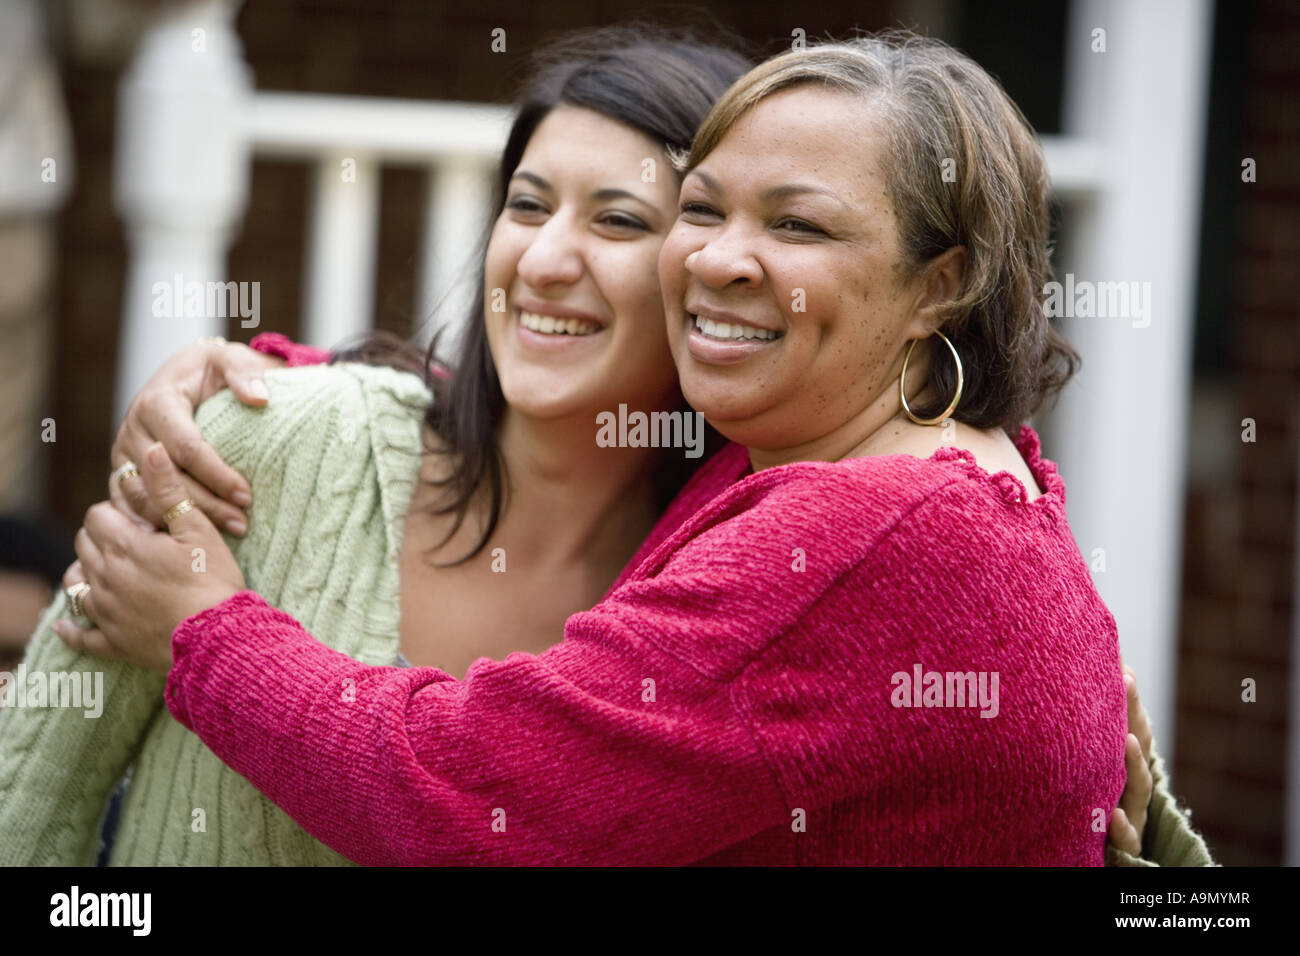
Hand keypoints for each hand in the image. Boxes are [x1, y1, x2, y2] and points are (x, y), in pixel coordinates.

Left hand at [53, 443, 246, 675]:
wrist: (218, 638)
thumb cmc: (213, 581)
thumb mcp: (198, 529)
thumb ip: (169, 490)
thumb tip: (151, 450)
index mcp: (124, 546)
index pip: (97, 516)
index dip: (115, 512)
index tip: (139, 518)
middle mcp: (106, 577)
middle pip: (84, 546)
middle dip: (102, 539)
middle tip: (132, 541)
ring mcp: (106, 612)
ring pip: (76, 584)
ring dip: (86, 573)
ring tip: (106, 572)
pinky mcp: (112, 642)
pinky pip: (79, 635)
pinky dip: (71, 628)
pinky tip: (65, 624)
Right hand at [111, 339, 283, 535]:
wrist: (184, 376)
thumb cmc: (212, 370)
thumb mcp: (229, 359)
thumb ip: (244, 371)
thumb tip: (259, 397)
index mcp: (157, 403)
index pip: (186, 448)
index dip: (218, 475)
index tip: (248, 495)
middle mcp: (133, 430)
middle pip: (165, 481)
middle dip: (205, 506)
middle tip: (242, 524)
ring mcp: (123, 454)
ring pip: (144, 499)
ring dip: (180, 521)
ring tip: (223, 537)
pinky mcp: (121, 473)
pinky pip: (130, 507)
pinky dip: (153, 526)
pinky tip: (183, 541)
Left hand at [1108, 661, 1153, 855]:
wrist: (1110, 843)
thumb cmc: (1098, 791)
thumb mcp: (1094, 754)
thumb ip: (1091, 720)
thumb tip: (1082, 669)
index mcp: (1125, 754)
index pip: (1131, 718)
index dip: (1127, 691)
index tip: (1119, 662)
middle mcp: (1133, 778)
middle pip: (1139, 741)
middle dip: (1133, 712)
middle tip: (1125, 679)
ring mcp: (1132, 809)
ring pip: (1140, 786)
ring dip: (1134, 763)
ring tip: (1129, 741)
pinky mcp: (1125, 841)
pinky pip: (1127, 838)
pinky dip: (1122, 827)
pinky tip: (1114, 816)